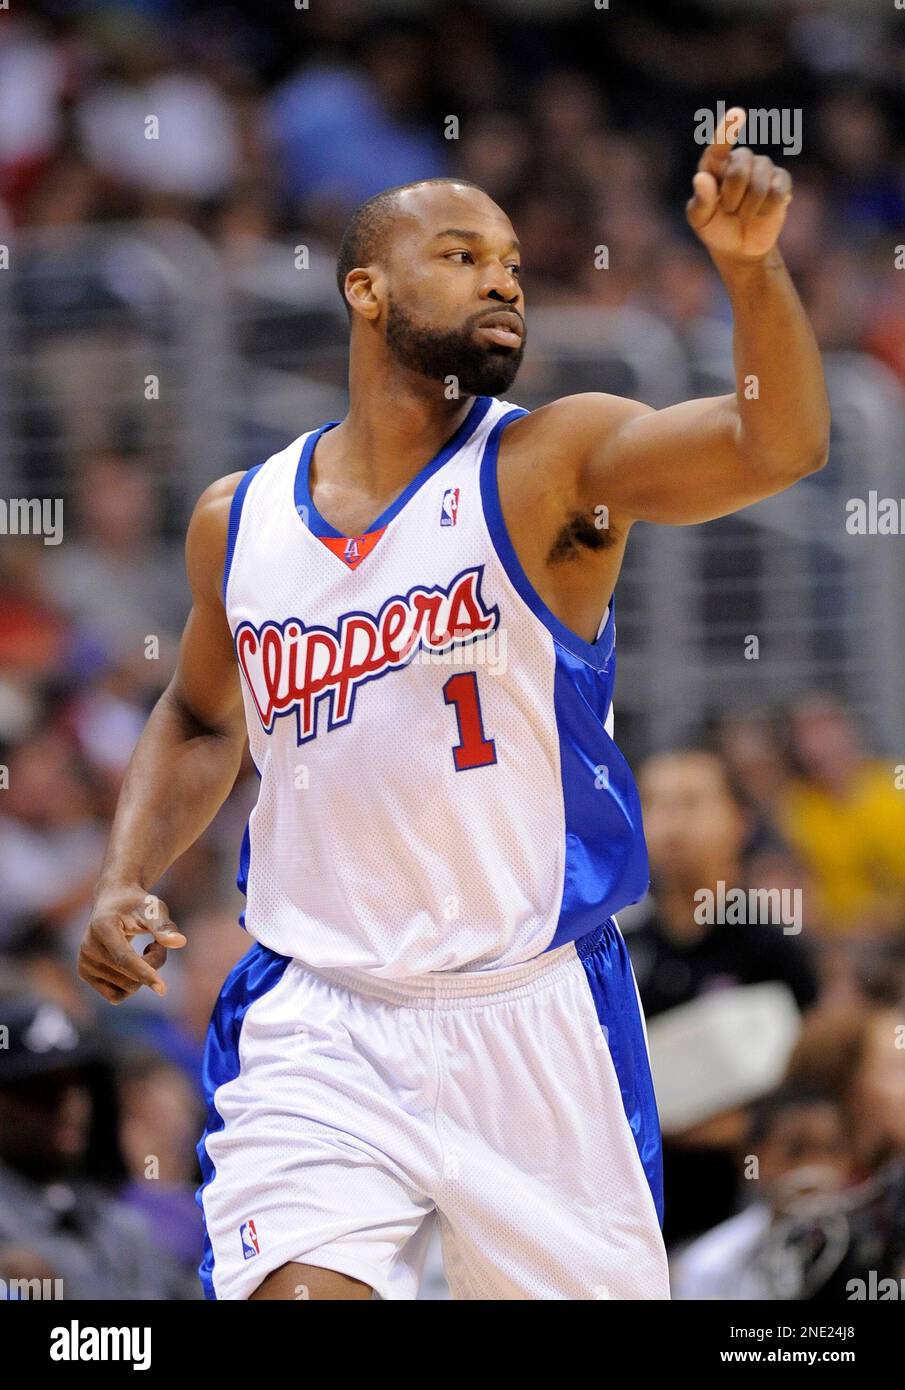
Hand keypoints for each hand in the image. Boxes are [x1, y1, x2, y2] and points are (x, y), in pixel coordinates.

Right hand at [78, 887, 186, 1003]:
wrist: (112, 902)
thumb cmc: (137, 905)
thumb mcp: (153, 909)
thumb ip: (164, 927)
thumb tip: (180, 943)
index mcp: (103, 927)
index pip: (125, 958)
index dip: (145, 973)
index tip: (163, 990)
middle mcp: (88, 947)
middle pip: (130, 976)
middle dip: (154, 963)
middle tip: (159, 943)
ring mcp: (84, 962)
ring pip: (126, 988)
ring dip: (145, 974)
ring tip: (145, 949)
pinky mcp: (85, 974)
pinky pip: (116, 996)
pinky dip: (132, 985)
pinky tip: (133, 964)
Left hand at [686, 105, 792, 262]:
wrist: (740, 247)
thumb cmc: (715, 228)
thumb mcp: (701, 220)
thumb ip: (700, 202)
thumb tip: (701, 178)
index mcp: (714, 165)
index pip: (718, 146)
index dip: (727, 131)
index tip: (737, 114)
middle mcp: (739, 160)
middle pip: (739, 169)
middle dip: (732, 197)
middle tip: (729, 210)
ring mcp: (762, 168)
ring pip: (760, 183)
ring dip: (749, 208)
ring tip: (744, 215)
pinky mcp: (781, 181)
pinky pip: (777, 192)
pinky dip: (766, 210)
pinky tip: (761, 213)